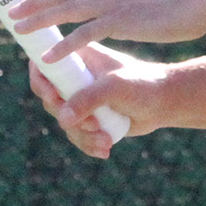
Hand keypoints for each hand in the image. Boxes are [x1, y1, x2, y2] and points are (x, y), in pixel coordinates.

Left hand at [11, 0, 205, 61]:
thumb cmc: (184, 3)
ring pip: (66, 11)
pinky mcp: (118, 22)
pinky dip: (63, 47)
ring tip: (17, 30)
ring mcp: (111, 4)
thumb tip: (137, 3)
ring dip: (39, 21)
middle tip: (13, 10)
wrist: (198, 2)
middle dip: (36, 2)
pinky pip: (82, 36)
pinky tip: (47, 57)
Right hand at [27, 40, 165, 158]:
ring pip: (64, 122)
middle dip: (69, 116)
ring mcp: (81, 98)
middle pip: (50, 99)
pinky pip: (77, 135)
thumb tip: (63, 119)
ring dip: (83, 135)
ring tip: (106, 140)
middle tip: (91, 124)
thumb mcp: (116, 87)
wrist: (165, 102)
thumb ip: (89, 99)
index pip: (43, 64)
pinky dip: (89, 144)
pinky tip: (105, 149)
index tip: (54, 97)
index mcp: (77, 57)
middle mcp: (75, 77)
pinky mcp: (89, 117)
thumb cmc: (143, 84)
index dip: (41, 81)